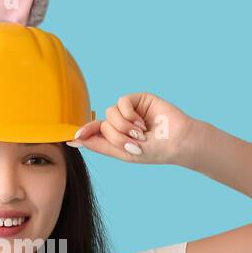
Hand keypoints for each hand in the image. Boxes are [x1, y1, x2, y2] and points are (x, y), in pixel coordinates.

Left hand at [68, 92, 197, 164]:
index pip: (94, 131)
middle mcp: (120, 122)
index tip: (74, 137)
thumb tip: (74, 140)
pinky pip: (121, 102)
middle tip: (133, 143)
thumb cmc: (153, 151)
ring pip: (110, 113)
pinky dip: (129, 115)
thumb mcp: (123, 153)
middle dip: (116, 136)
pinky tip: (141, 123)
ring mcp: (128, 110)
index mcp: (115, 136)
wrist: (177, 142)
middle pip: (102, 124)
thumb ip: (99, 145)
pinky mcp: (138, 99)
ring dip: (123, 127)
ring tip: (140, 134)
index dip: (84, 132)